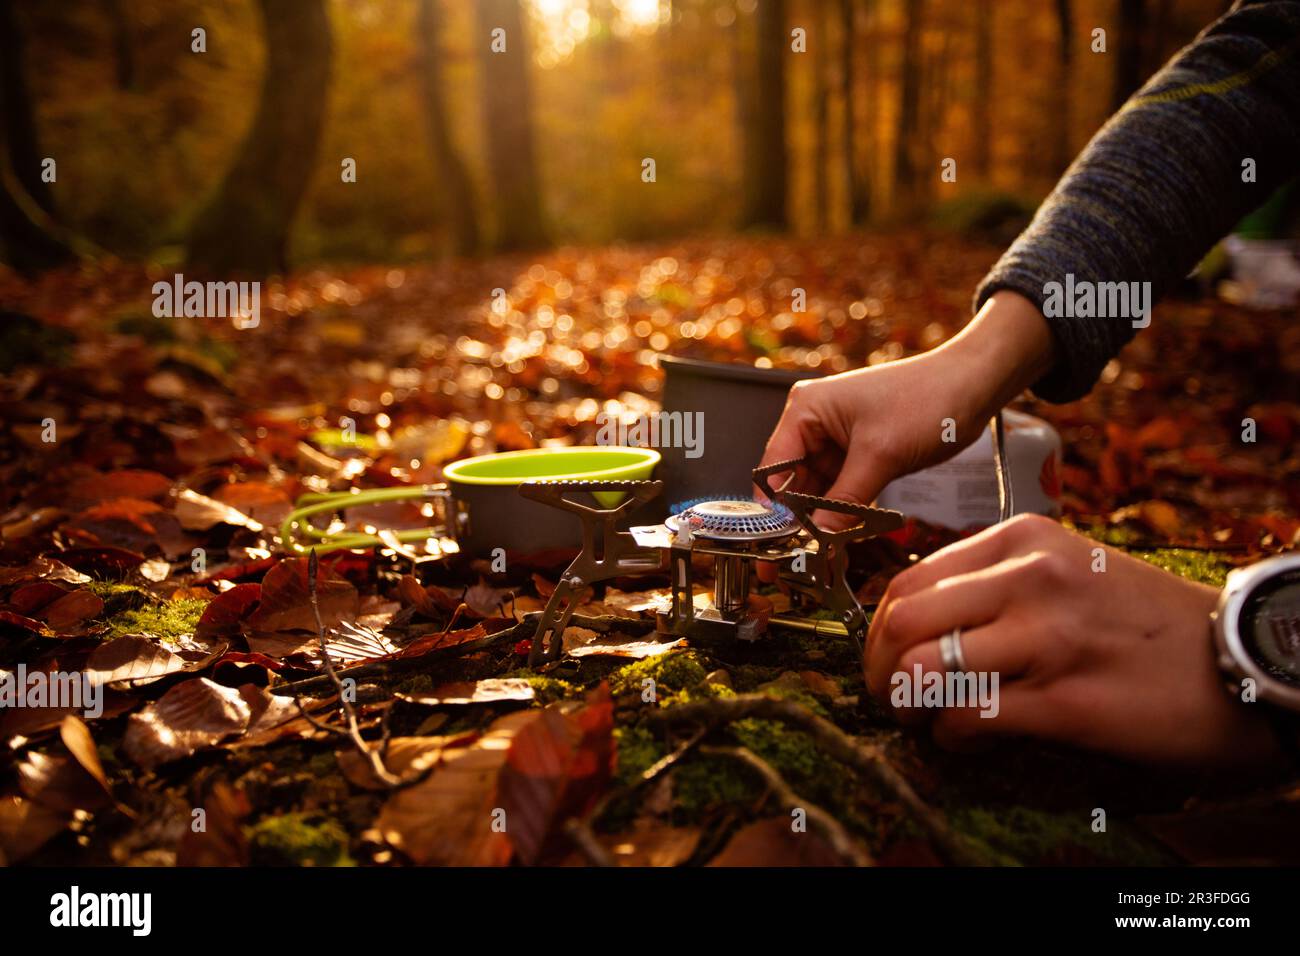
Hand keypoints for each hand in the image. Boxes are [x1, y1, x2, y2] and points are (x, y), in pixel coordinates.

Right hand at [758, 291, 1055, 527]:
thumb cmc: (927, 400)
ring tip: (830, 548)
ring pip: (817, 490)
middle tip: (807, 553)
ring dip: (825, 517)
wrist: (973, 386)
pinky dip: (845, 510)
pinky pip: (841, 488)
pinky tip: (848, 533)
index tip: (784, 542)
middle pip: (792, 482)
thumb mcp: (881, 455)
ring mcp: (836, 439)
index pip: (773, 467)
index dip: (776, 507)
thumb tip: (818, 537)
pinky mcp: (859, 453)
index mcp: (806, 410)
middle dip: (802, 517)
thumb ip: (845, 500)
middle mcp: (814, 423)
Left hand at [866, 514, 1282, 766]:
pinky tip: (969, 739)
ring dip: (908, 707)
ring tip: (926, 719)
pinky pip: (966, 719)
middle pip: (901, 622)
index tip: (883, 657)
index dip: (877, 629)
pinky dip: (951, 737)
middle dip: (878, 669)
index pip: (907, 579)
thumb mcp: (1067, 568)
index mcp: (1022, 540)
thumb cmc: (1141, 621)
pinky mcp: (1066, 700)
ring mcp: (1047, 637)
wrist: (1235, 658)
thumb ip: (994, 582)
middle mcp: (1029, 578)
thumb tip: (915, 620)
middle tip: (890, 696)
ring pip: (921, 669)